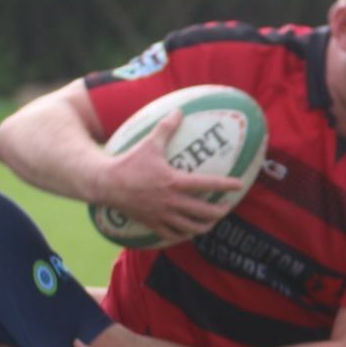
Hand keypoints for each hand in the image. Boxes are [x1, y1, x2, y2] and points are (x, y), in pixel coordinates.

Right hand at [93, 111, 239, 243]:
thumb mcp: (149, 143)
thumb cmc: (129, 162)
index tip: (239, 184)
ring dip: (206, 225)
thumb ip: (166, 128)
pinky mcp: (153, 224)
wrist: (106, 184)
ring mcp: (163, 215)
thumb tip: (178, 110)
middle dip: (220, 211)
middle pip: (205, 212)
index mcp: (174, 182)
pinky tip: (190, 232)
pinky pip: (174, 236)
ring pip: (192, 228)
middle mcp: (172, 201)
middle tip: (227, 206)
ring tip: (212, 221)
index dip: (226, 184)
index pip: (207, 184)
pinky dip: (185, 235)